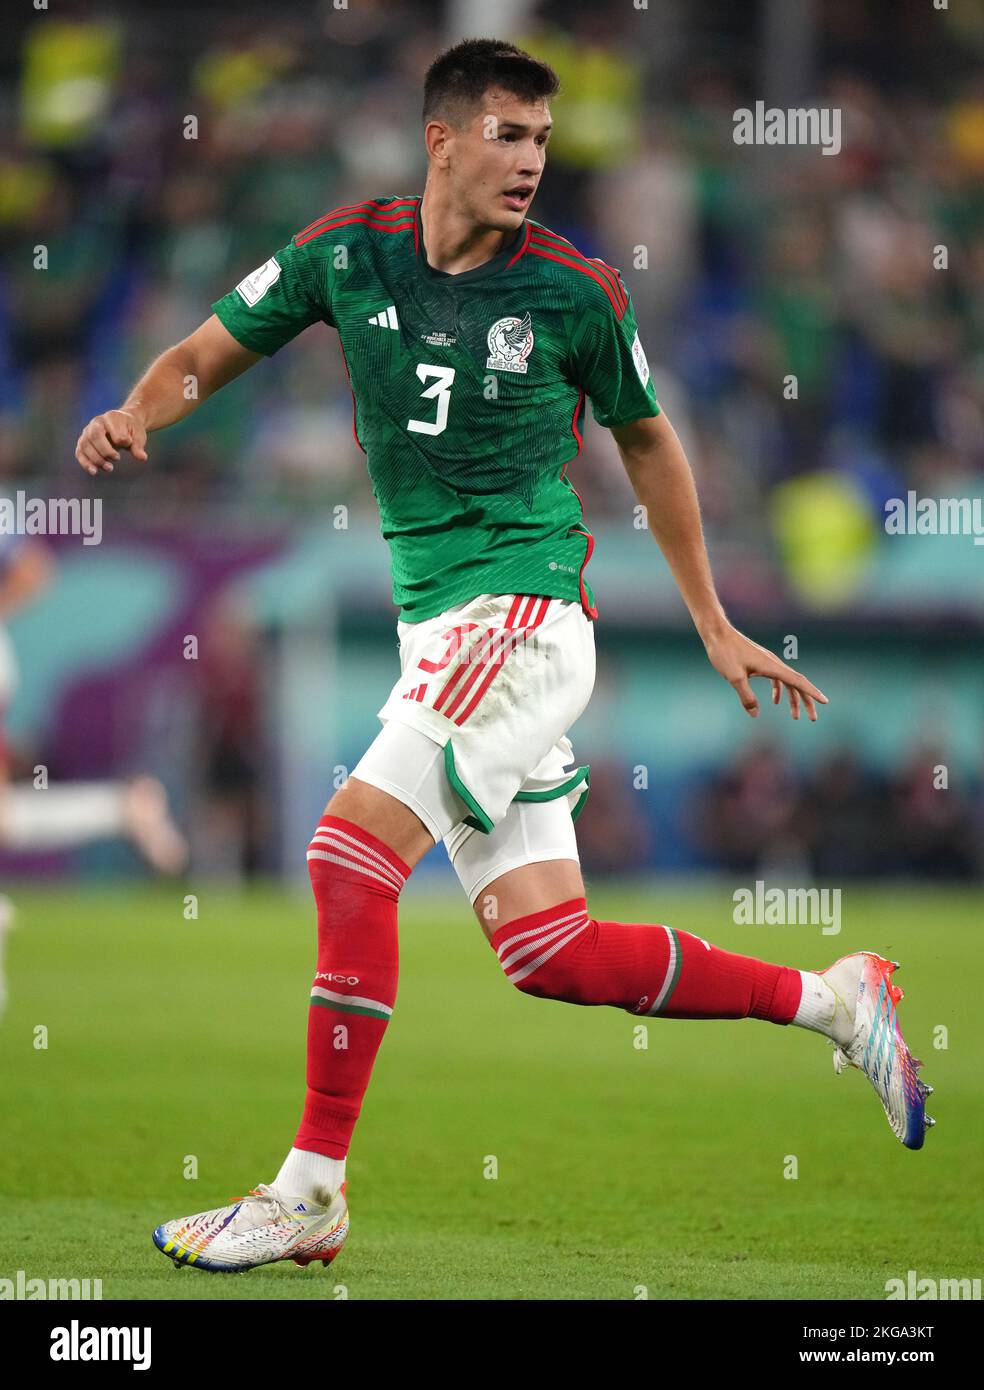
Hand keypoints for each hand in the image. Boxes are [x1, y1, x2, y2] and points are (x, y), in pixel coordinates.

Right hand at [76, 409, 148, 475]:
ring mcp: (87, 432)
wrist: (123, 425)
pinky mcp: (84, 442)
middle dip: (105, 450)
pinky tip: (94, 471)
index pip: (112, 428)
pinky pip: (80, 452)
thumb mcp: (138, 435)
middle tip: (117, 458)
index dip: (120, 439)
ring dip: (96, 459)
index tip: (128, 443)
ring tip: (110, 468)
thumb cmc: (131, 430)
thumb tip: (142, 458)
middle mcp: (96, 423)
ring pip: (85, 445)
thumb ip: (138, 446)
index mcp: (111, 417)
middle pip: (94, 436)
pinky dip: (85, 463)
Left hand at [701, 623, 827, 720]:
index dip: (812, 693)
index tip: (825, 702)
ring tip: (795, 716)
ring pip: (787, 682)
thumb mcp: (734, 678)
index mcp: (772, 666)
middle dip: (806, 701)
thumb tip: (756, 714)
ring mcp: (768, 662)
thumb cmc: (724, 653)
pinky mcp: (760, 662)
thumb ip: (746, 697)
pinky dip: (780, 690)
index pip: (798, 682)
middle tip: (813, 718)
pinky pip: (776, 678)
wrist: (717, 633)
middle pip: (797, 683)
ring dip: (793, 698)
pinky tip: (775, 701)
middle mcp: (774, 663)